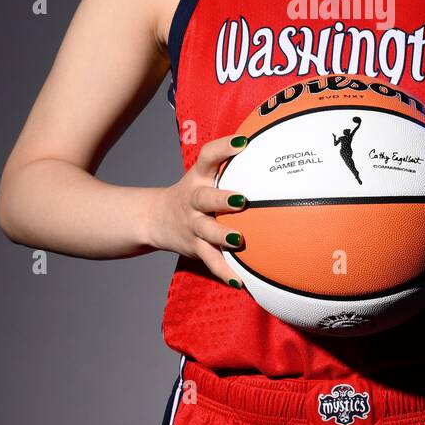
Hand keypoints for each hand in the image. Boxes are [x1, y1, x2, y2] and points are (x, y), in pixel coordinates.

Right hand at [148, 134, 249, 288]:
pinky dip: (224, 271)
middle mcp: (194, 199)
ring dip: (222, 235)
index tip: (243, 142)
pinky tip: (240, 281)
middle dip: (222, 198)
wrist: (153, 218)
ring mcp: (192, 224)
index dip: (224, 147)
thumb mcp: (203, 174)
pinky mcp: (194, 246)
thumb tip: (270, 145)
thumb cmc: (193, 192)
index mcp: (198, 177)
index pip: (208, 156)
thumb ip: (229, 163)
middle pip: (204, 198)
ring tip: (238, 240)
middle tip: (242, 200)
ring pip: (206, 231)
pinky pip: (210, 260)